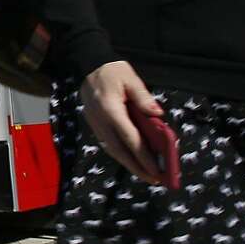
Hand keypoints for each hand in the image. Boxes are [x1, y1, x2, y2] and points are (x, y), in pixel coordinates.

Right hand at [81, 60, 163, 184]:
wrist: (86, 63)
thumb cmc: (112, 70)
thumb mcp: (130, 78)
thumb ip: (143, 97)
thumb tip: (158, 114)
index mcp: (110, 109)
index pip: (130, 138)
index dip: (144, 157)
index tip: (157, 171)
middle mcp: (100, 120)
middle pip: (119, 150)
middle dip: (137, 167)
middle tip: (154, 180)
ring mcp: (94, 122)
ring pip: (111, 149)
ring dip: (128, 164)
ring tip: (145, 174)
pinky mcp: (92, 122)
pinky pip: (107, 143)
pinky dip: (120, 154)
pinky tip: (131, 159)